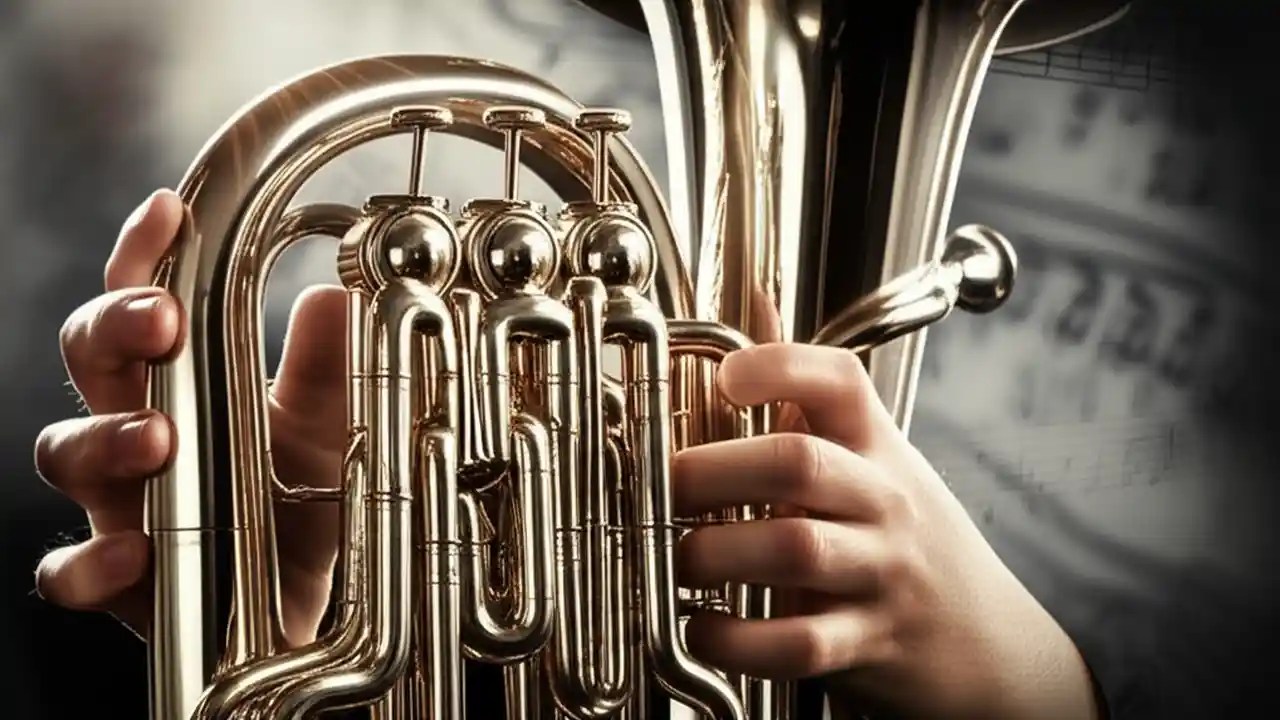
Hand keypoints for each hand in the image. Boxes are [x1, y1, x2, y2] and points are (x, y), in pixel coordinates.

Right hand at [32, 189, 348, 645]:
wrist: (299, 599)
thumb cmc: (297, 496)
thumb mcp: (326, 424)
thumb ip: (326, 365)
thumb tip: (335, 295)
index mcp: (180, 380)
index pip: (145, 301)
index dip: (144, 253)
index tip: (170, 211)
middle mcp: (136, 430)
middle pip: (91, 361)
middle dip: (115, 330)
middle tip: (162, 322)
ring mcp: (119, 501)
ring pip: (66, 453)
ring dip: (104, 439)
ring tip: (158, 438)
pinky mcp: (121, 579)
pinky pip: (71, 572)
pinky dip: (92, 564)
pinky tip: (129, 554)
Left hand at [674, 344, 1101, 719]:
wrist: (988, 644)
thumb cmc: (907, 537)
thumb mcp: (872, 457)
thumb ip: (807, 390)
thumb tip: (754, 299)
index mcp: (877, 446)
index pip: (838, 380)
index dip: (777, 367)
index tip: (723, 376)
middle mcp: (883, 501)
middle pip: (798, 463)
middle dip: (713, 471)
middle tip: (664, 486)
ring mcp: (880, 574)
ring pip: (795, 550)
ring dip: (714, 553)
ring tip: (676, 559)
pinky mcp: (865, 645)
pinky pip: (796, 643)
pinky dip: (734, 640)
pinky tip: (699, 626)